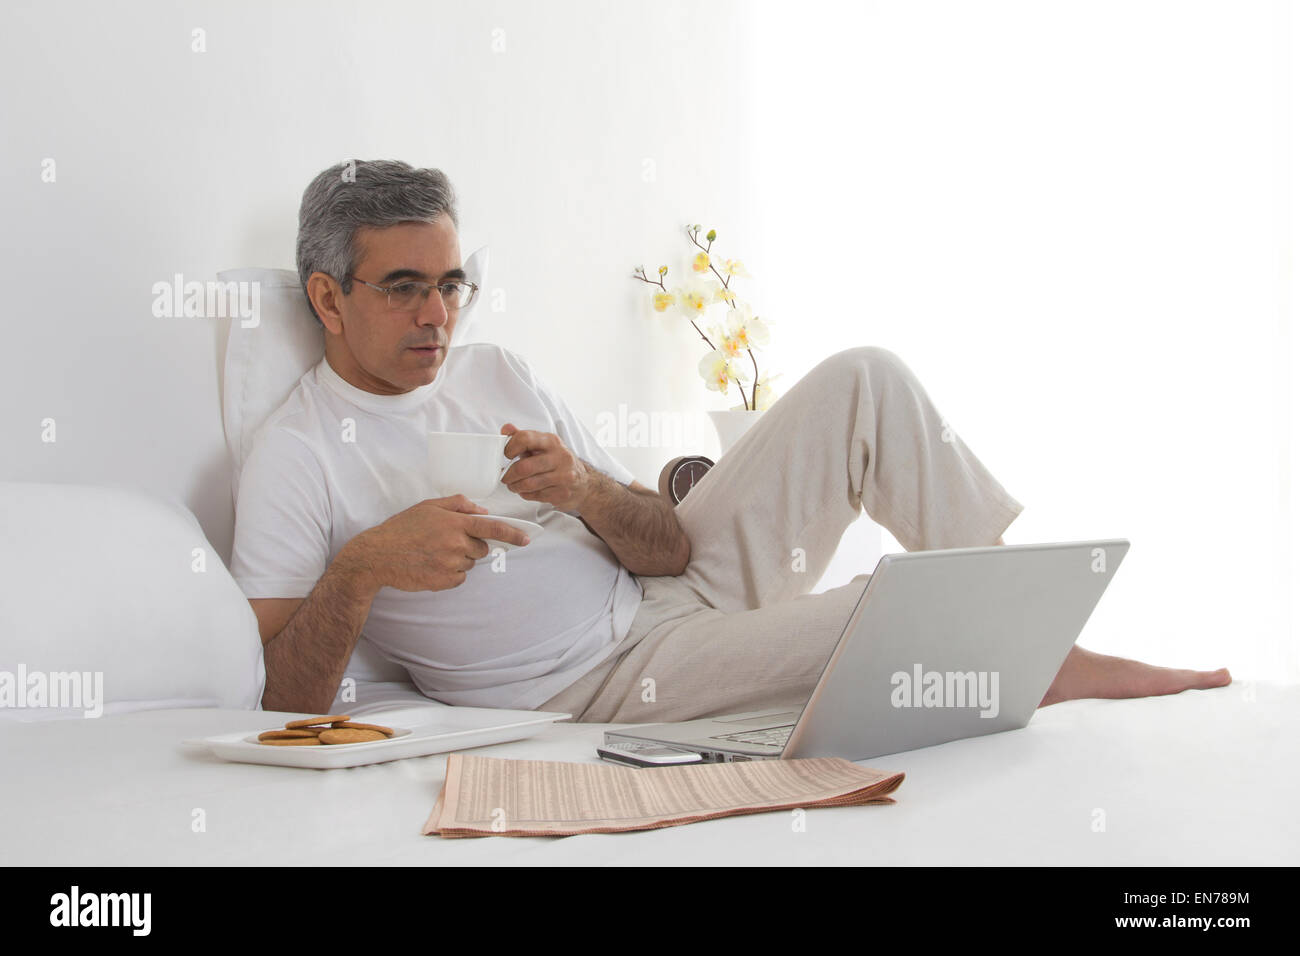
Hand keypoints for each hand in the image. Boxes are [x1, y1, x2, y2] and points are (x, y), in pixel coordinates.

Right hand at [353, 495, 531, 592]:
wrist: (377, 556)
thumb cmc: (402, 528)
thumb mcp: (428, 506)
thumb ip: (458, 504)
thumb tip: (482, 510)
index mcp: (454, 523)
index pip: (491, 528)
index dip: (512, 534)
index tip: (526, 539)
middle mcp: (456, 543)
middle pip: (482, 548)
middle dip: (472, 545)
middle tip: (447, 542)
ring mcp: (450, 564)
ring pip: (470, 563)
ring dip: (459, 559)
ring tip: (434, 552)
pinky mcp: (444, 581)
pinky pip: (459, 578)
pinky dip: (450, 573)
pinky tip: (431, 565)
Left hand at [500, 423, 592, 511]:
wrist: (584, 482)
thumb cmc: (559, 462)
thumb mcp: (544, 445)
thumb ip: (524, 437)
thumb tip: (506, 429)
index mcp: (552, 441)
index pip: (524, 439)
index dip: (509, 448)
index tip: (506, 455)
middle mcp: (560, 457)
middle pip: (524, 467)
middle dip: (509, 474)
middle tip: (505, 476)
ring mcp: (563, 476)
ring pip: (528, 484)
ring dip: (515, 486)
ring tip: (513, 485)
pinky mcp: (562, 493)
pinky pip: (535, 496)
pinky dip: (526, 494)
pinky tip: (527, 490)